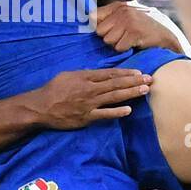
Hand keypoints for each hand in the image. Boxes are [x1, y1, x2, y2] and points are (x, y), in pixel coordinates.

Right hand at [25, 68, 151, 128]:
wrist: (41, 107)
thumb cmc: (53, 90)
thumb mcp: (68, 75)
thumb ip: (85, 74)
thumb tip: (99, 74)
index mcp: (85, 77)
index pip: (110, 74)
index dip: (126, 73)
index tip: (139, 72)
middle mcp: (90, 89)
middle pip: (116, 84)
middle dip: (134, 81)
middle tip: (150, 79)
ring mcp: (89, 104)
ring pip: (114, 97)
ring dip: (131, 93)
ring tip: (144, 90)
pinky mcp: (86, 117)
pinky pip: (104, 114)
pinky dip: (116, 112)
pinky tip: (128, 110)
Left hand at [93, 2, 181, 53]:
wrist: (164, 37)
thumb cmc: (141, 31)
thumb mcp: (124, 19)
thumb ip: (106, 19)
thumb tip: (86, 21)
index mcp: (117, 6)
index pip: (93, 16)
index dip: (97, 28)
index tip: (105, 31)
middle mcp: (122, 10)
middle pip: (100, 31)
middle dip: (109, 38)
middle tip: (123, 37)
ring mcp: (129, 20)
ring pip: (108, 40)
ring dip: (118, 44)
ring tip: (129, 40)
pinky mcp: (134, 32)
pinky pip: (119, 47)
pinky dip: (125, 50)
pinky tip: (135, 44)